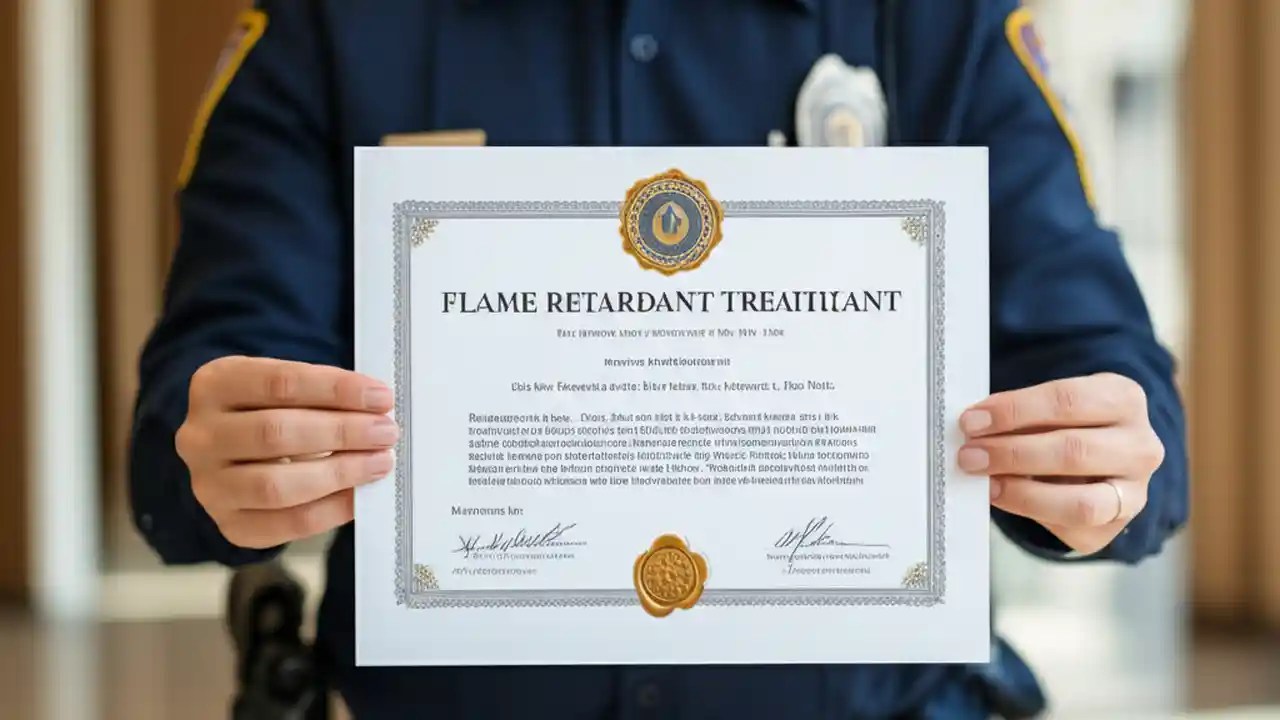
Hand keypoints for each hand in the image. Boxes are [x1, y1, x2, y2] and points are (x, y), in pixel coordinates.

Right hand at [176, 356, 398, 548]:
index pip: (279, 383)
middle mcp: (200, 436)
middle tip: (385, 432)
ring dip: (338, 473)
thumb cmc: (272, 411)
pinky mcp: (228, 523)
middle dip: (342, 432)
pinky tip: (357, 496)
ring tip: (377, 462)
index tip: (380, 397)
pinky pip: (283, 524)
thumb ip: (323, 394)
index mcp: (214, 385)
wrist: (236, 455)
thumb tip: (377, 409)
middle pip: (275, 433)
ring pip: (275, 485)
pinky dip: (329, 510)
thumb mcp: (285, 388)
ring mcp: (208, 484)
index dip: (336, 390)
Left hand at [958, 373, 1164, 555]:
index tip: (973, 420)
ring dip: (1022, 493)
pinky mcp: (1116, 525)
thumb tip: (974, 428)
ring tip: (985, 481)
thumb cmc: (1064, 423)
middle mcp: (1140, 446)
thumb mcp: (1049, 405)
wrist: (1096, 460)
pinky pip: (1071, 527)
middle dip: (1012, 453)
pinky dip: (1030, 512)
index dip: (1015, 411)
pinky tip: (1002, 496)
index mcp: (1124, 398)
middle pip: (1074, 451)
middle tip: (970, 455)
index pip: (1067, 400)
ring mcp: (1135, 492)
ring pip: (1082, 503)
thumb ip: (1020, 413)